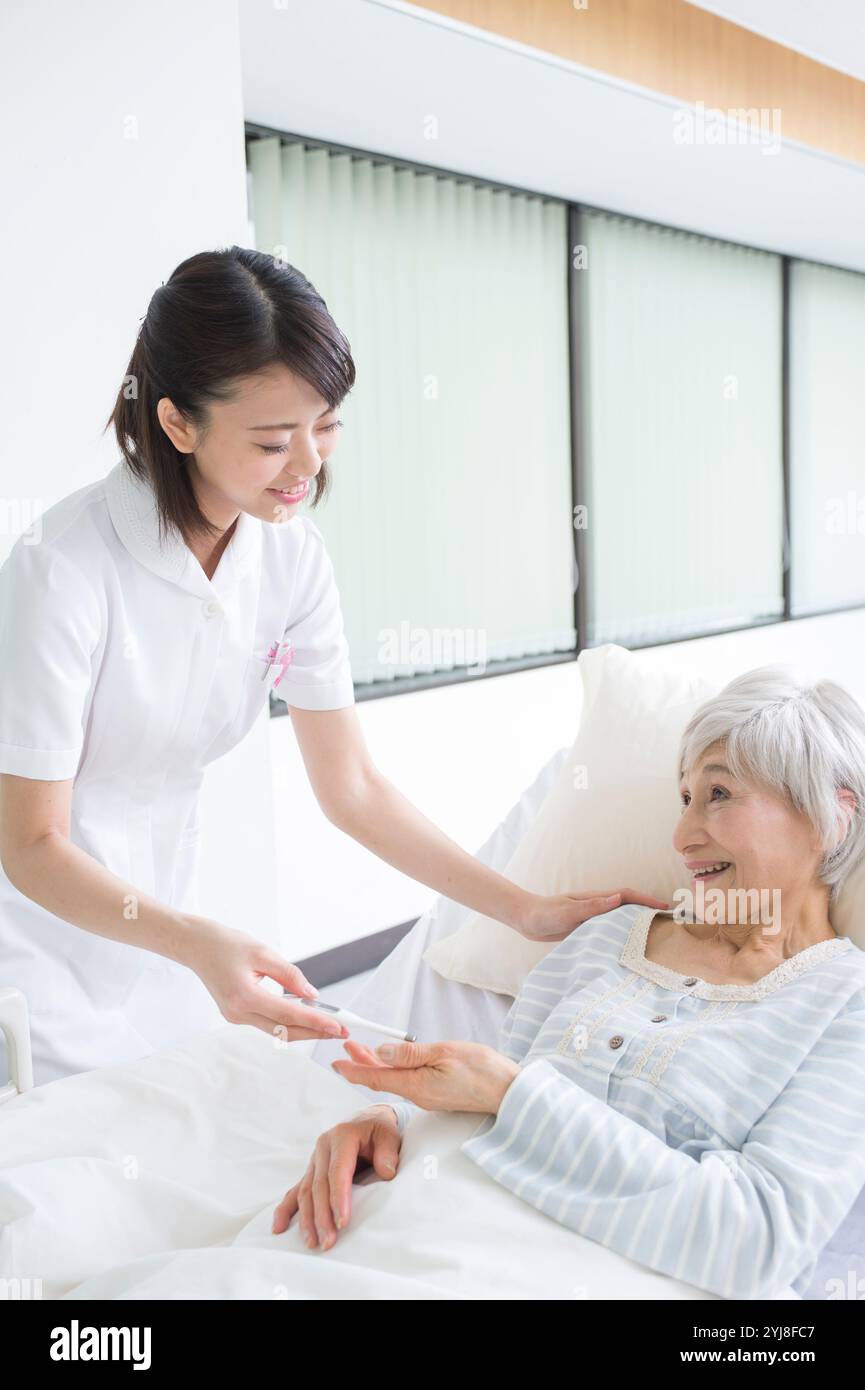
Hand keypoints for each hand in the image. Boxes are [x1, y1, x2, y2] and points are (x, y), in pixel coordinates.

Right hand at [177, 916, 348, 1042]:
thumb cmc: (227, 944)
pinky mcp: (236, 1015)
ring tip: (328, 1025)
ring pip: (276, 1030)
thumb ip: (290, 975)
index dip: (316, 1022)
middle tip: (341, 1031)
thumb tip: (312, 995)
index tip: (337, 1026)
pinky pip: (267, 1023)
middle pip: (283, 1031)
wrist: (196, 946)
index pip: (288, 1014)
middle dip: (314, 1032)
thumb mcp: (263, 953)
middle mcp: (238, 1013)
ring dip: (303, 1029)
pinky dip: (287, 1022)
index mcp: (244, 996)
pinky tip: (305, 1017)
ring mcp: (235, 1017)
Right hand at [272, 1103, 401, 1249]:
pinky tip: (279, 1227)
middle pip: (318, 1185)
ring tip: (312, 1243)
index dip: (339, 1197)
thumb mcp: (389, 1135)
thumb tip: (386, 1172)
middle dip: (322, 1216)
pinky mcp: (311, 1171)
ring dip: (307, 1219)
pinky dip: (286, 1209)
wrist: (366, 1121)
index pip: (337, 1171)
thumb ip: (388, 1152)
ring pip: (305, 1191)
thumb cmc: (378, 1130)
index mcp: (342, 1136)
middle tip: (328, 1242)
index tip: (343, 1222)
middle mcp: (323, 1147)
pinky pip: (295, 1190)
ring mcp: (314, 1160)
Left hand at [332, 1038, 519, 1114]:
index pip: (377, 1077)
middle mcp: (418, 1094)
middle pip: (383, 1078)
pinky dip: (394, 1070)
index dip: (354, 1069)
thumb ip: (411, 1053)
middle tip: (346, 1046)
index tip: (335, 1063)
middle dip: (361, 1063)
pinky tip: (392, 1062)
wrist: (508, 1092)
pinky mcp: (437, 1095)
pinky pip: (408, 1082)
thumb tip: (383, 1051)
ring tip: (362, 1050)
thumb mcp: (445, 1053)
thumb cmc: (482, 1070)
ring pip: (395, 1079)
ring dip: (377, 1065)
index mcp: (417, 1085)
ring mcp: (428, 1096)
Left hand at [514, 887, 671, 940]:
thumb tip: (618, 898)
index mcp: (595, 899)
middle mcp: (597, 906)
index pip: (627, 896)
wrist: (526, 919)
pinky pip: (609, 930)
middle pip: (628, 906)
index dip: (647, 900)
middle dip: (648, 911)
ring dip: (637, 924)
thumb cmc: (544, 913)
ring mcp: (592, 917)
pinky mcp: (586, 928)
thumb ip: (591, 906)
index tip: (665, 907)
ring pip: (620, 919)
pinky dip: (622, 935)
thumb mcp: (567, 911)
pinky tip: (627, 948)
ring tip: (655, 937)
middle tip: (669, 923)